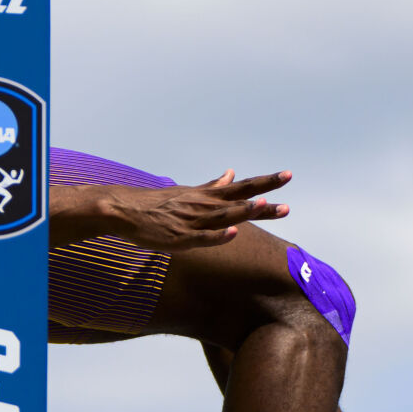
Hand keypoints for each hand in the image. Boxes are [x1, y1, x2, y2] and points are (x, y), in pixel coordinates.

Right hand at [103, 170, 291, 249]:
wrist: (124, 209)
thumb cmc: (157, 204)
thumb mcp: (188, 191)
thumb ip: (213, 186)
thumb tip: (232, 173)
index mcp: (207, 196)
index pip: (242, 187)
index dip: (265, 182)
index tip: (287, 175)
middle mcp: (203, 205)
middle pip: (238, 199)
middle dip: (263, 195)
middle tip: (286, 190)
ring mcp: (192, 221)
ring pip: (222, 215)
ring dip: (242, 211)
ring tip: (262, 205)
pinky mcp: (179, 238)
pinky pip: (202, 237)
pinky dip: (217, 235)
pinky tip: (232, 233)